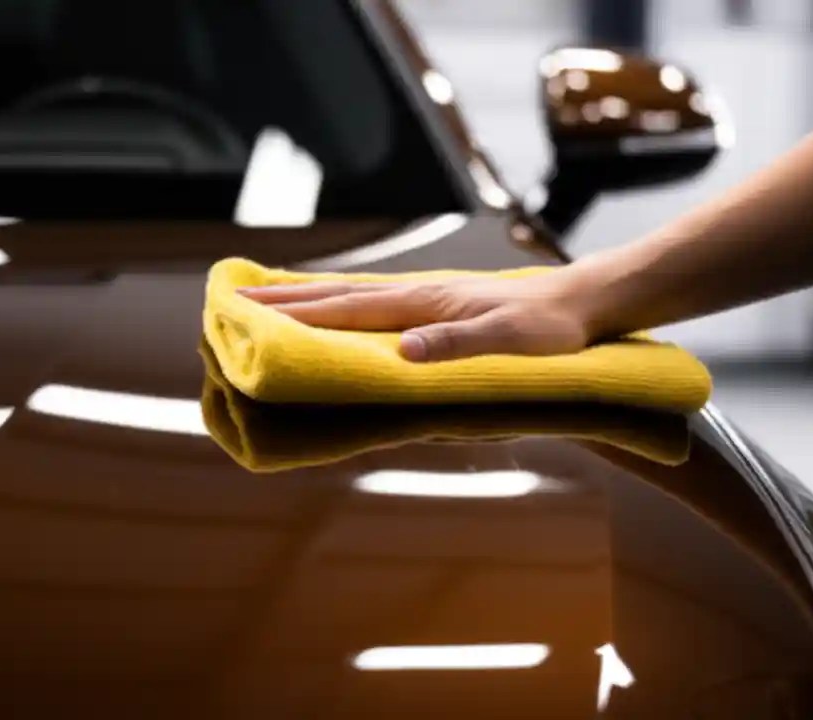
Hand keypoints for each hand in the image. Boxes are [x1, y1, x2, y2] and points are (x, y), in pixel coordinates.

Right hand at [239, 273, 593, 362]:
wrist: (582, 301)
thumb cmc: (549, 329)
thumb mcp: (509, 341)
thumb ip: (458, 344)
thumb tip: (402, 351)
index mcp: (422, 303)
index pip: (344, 308)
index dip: (294, 313)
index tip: (247, 311)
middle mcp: (415, 293)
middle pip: (334, 295)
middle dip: (282, 301)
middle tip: (231, 303)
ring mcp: (423, 295)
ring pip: (349, 294)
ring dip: (303, 297)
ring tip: (264, 299)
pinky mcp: (434, 303)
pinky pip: (371, 301)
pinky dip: (337, 301)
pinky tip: (331, 306)